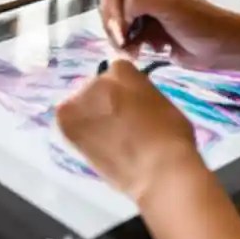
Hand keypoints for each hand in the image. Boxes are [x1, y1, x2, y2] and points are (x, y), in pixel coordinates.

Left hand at [56, 58, 204, 202]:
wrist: (157, 168)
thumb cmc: (172, 137)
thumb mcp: (161, 102)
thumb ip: (142, 95)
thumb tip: (134, 105)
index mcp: (123, 70)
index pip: (118, 73)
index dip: (124, 92)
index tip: (130, 107)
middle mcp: (97, 79)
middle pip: (96, 88)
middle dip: (104, 103)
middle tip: (118, 127)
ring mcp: (79, 102)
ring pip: (80, 106)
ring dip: (90, 118)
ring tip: (107, 141)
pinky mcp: (66, 125)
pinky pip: (70, 124)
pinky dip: (80, 134)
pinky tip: (96, 147)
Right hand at [101, 0, 239, 68]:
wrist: (220, 48)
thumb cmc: (202, 23)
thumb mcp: (171, 4)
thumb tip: (120, 12)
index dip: (113, 6)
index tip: (122, 29)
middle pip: (109, 3)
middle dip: (114, 25)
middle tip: (124, 43)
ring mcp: (143, 10)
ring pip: (113, 22)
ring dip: (119, 39)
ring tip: (134, 51)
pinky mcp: (144, 30)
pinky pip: (122, 37)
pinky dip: (127, 47)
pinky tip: (140, 54)